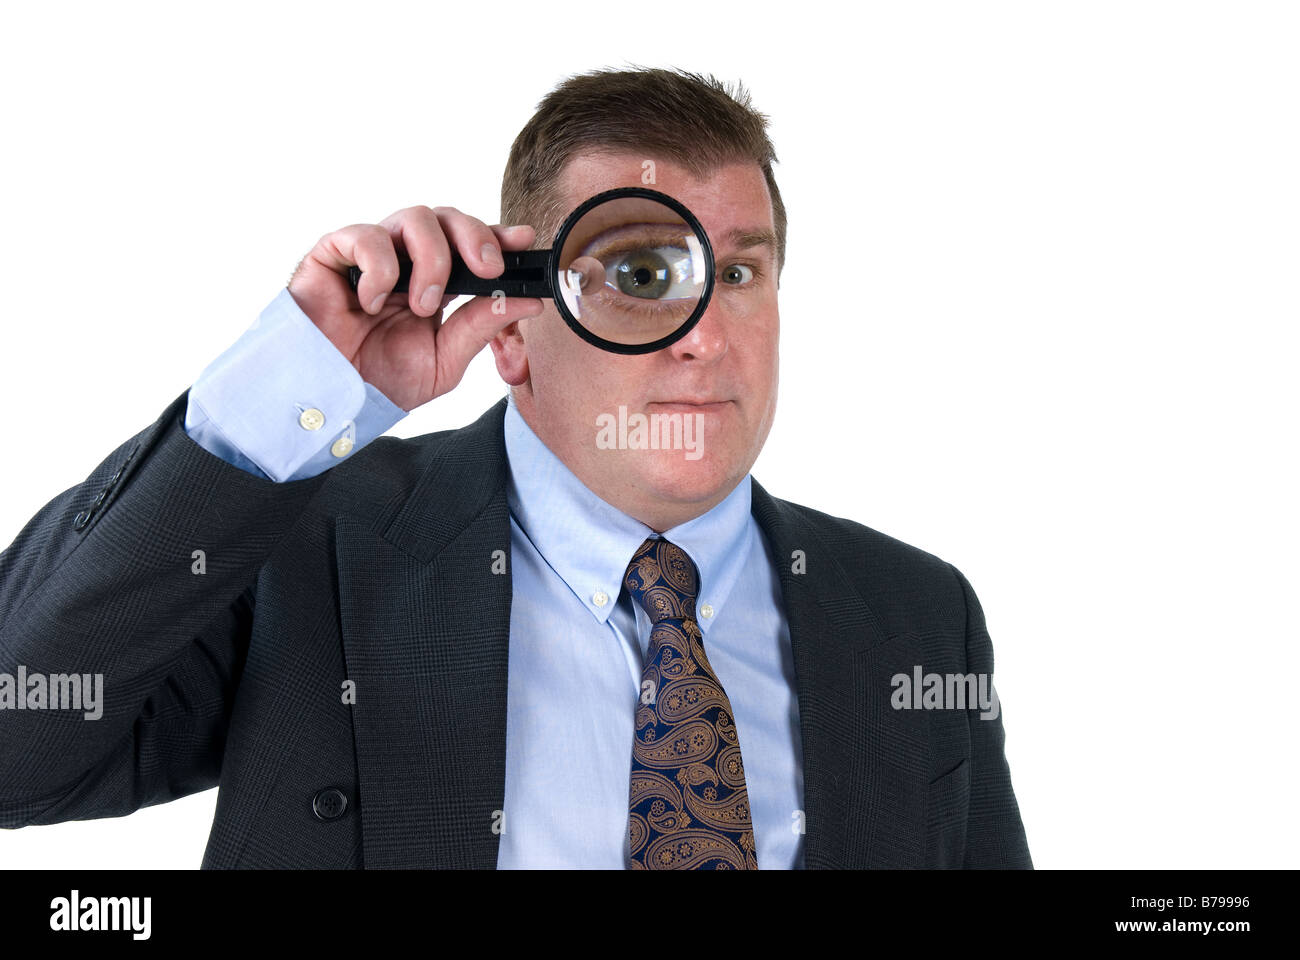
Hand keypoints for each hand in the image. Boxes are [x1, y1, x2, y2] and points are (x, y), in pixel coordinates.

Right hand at [286, 205, 543, 411]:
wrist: (329, 397)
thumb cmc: (380, 379)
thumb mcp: (444, 360)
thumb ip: (481, 326)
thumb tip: (529, 301)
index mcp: (437, 282)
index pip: (470, 244)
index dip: (497, 236)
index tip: (524, 240)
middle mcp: (406, 261)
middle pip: (447, 217)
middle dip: (475, 236)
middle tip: (488, 269)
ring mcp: (371, 253)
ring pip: (414, 217)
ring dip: (432, 259)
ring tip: (423, 305)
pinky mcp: (333, 253)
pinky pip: (364, 235)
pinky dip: (380, 266)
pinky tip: (373, 302)